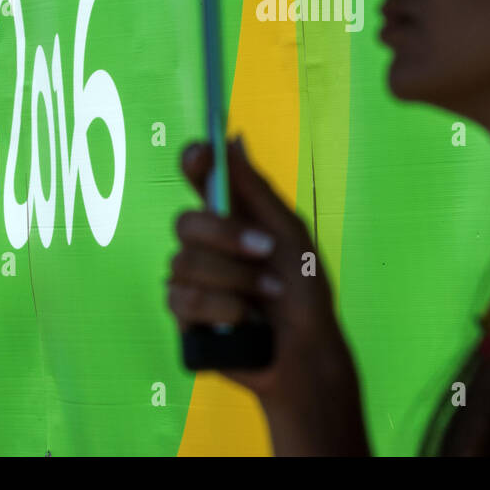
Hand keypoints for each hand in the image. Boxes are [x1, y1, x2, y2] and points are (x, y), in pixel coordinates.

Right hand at [166, 137, 369, 453]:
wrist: (305, 351)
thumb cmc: (304, 291)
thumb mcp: (289, 235)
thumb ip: (257, 190)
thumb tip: (234, 139)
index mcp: (232, 217)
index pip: (200, 180)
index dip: (193, 162)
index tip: (200, 153)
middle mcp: (207, 245)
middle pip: (186, 221)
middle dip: (226, 235)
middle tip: (265, 249)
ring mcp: (192, 280)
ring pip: (186, 263)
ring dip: (237, 278)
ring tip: (269, 294)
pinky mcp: (185, 316)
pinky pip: (184, 299)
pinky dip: (223, 306)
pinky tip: (245, 318)